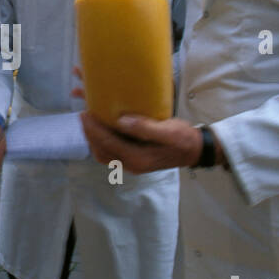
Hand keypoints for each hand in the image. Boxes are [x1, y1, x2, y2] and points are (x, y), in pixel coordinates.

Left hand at [78, 111, 200, 173]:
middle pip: (101, 151)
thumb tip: (121, 120)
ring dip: (94, 138)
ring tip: (89, 120)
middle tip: (83, 114)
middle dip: (89, 134)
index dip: (93, 129)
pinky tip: (102, 128)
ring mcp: (132, 164)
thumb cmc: (183, 139)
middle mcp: (131, 164)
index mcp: (137, 158)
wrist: (195, 151)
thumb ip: (145, 127)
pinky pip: (111, 152)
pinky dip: (103, 141)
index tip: (84, 113)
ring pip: (104, 153)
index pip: (108, 143)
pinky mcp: (134, 159)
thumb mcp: (168, 130)